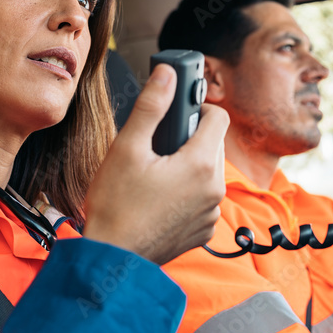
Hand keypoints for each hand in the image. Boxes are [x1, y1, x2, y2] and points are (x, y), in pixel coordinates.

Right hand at [83, 64, 228, 263]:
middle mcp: (215, 189)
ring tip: (153, 175)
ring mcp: (211, 213)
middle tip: (155, 147)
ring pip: (207, 173)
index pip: (219, 117)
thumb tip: (167, 74)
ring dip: (187, 166)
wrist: (113, 258)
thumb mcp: (127, 148)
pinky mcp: (203, 231)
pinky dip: (187, 193)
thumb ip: (151, 106)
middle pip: (213, 145)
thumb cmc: (115, 207)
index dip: (197, 108)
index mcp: (201, 165)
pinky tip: (159, 199)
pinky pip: (202, 199)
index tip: (177, 112)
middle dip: (188, 139)